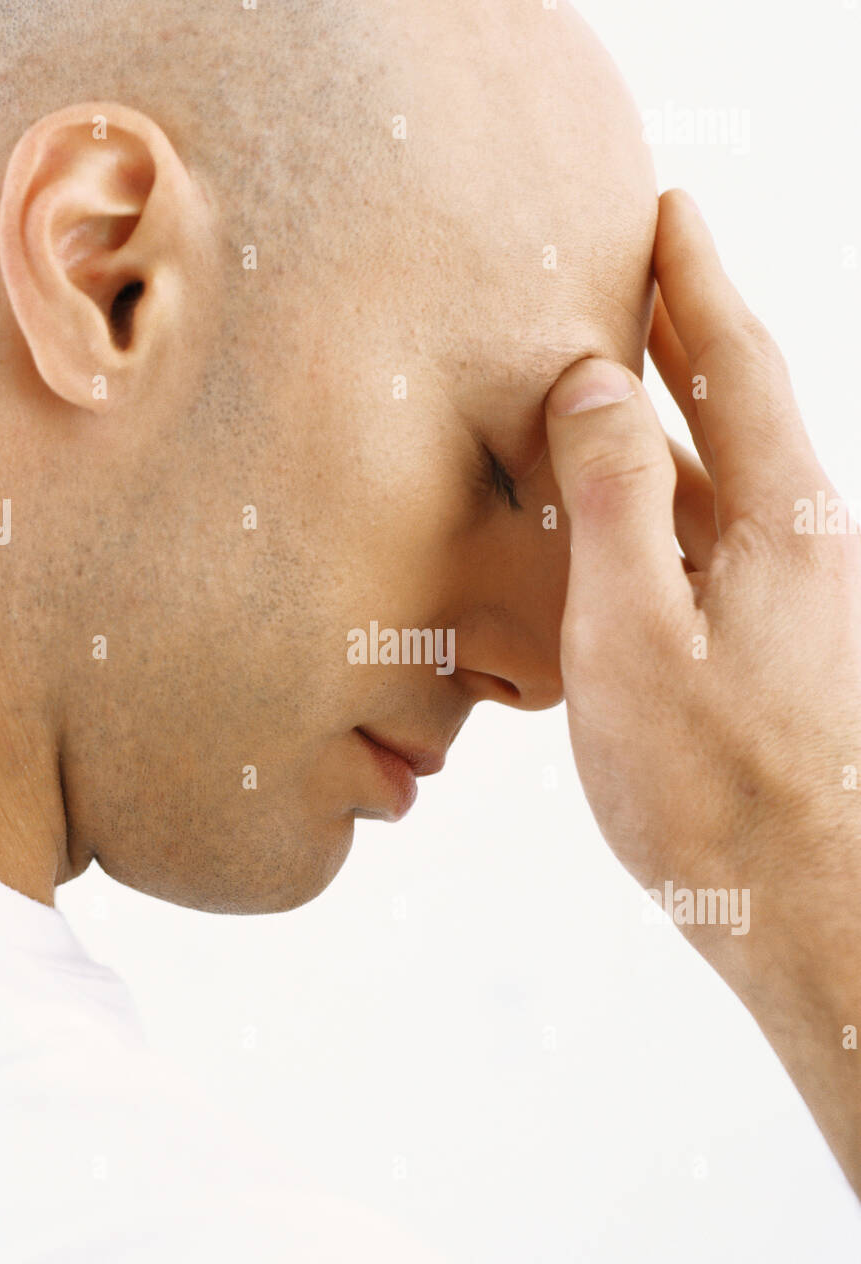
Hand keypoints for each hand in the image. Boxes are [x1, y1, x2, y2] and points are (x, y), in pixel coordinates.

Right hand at [544, 190, 860, 1192]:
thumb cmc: (713, 785)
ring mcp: (790, 598)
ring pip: (722, 476)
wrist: (810, 910)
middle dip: (692, 328)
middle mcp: (799, 542)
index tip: (667, 210)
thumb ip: (613, 498)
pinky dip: (666, 498)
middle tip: (648, 265)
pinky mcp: (771, 649)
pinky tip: (626, 516)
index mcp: (779, 518)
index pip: (734, 361)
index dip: (696, 281)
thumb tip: (596, 385)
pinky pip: (710, 541)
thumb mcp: (633, 631)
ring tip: (621, 375)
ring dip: (674, 415)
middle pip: (739, 405)